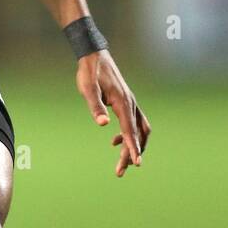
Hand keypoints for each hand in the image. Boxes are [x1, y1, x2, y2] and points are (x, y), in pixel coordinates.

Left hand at [76, 50, 150, 176]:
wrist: (94, 56)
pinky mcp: (126, 102)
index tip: (136, 163)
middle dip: (131, 153)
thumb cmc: (89, 73)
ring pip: (139, 129)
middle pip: (137, 134)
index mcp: (122, 102)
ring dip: (133, 146)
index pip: (130, 130)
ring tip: (122, 163)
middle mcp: (130, 103)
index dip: (133, 148)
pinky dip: (129, 135)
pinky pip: (133, 123)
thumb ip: (95, 107)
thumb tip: (103, 124)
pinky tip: (114, 142)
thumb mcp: (88, 89)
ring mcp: (130, 102)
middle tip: (120, 172)